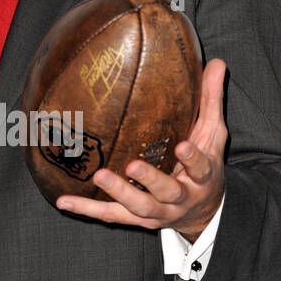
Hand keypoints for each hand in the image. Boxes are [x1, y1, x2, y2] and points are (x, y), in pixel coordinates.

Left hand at [55, 58, 226, 240]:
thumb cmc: (204, 164)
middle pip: (166, 192)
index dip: (192, 159)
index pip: (201, 168)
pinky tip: (63, 201)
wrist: (202, 210)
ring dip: (118, 193)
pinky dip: (87, 209)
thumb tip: (217, 62)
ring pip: (138, 207)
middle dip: (150, 180)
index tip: (182, 146)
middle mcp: (180, 198)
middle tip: (131, 166)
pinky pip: (111, 215)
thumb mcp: (212, 134)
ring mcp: (158, 212)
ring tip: (98, 176)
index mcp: (202, 177)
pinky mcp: (137, 219)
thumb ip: (212, 100)